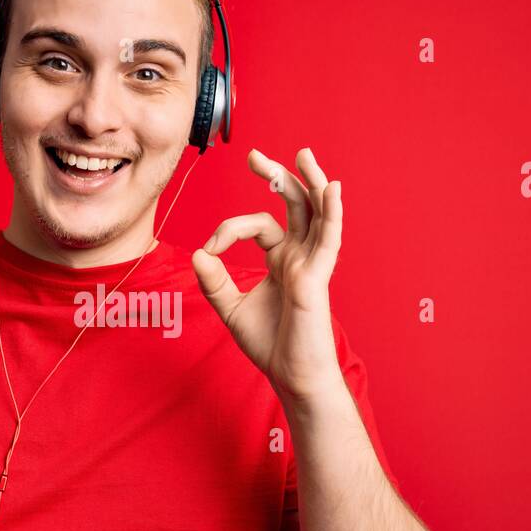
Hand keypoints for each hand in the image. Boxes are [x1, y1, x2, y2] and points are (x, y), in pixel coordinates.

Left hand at [191, 147, 345, 403]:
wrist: (292, 375)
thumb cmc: (270, 345)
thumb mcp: (231, 308)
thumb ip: (214, 281)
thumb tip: (198, 254)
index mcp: (282, 259)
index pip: (258, 225)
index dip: (229, 230)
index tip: (210, 250)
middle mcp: (300, 255)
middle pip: (294, 205)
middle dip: (277, 177)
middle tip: (253, 156)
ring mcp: (312, 263)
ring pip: (317, 213)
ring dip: (311, 182)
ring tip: (302, 155)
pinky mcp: (318, 277)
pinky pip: (329, 238)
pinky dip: (331, 212)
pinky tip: (331, 188)